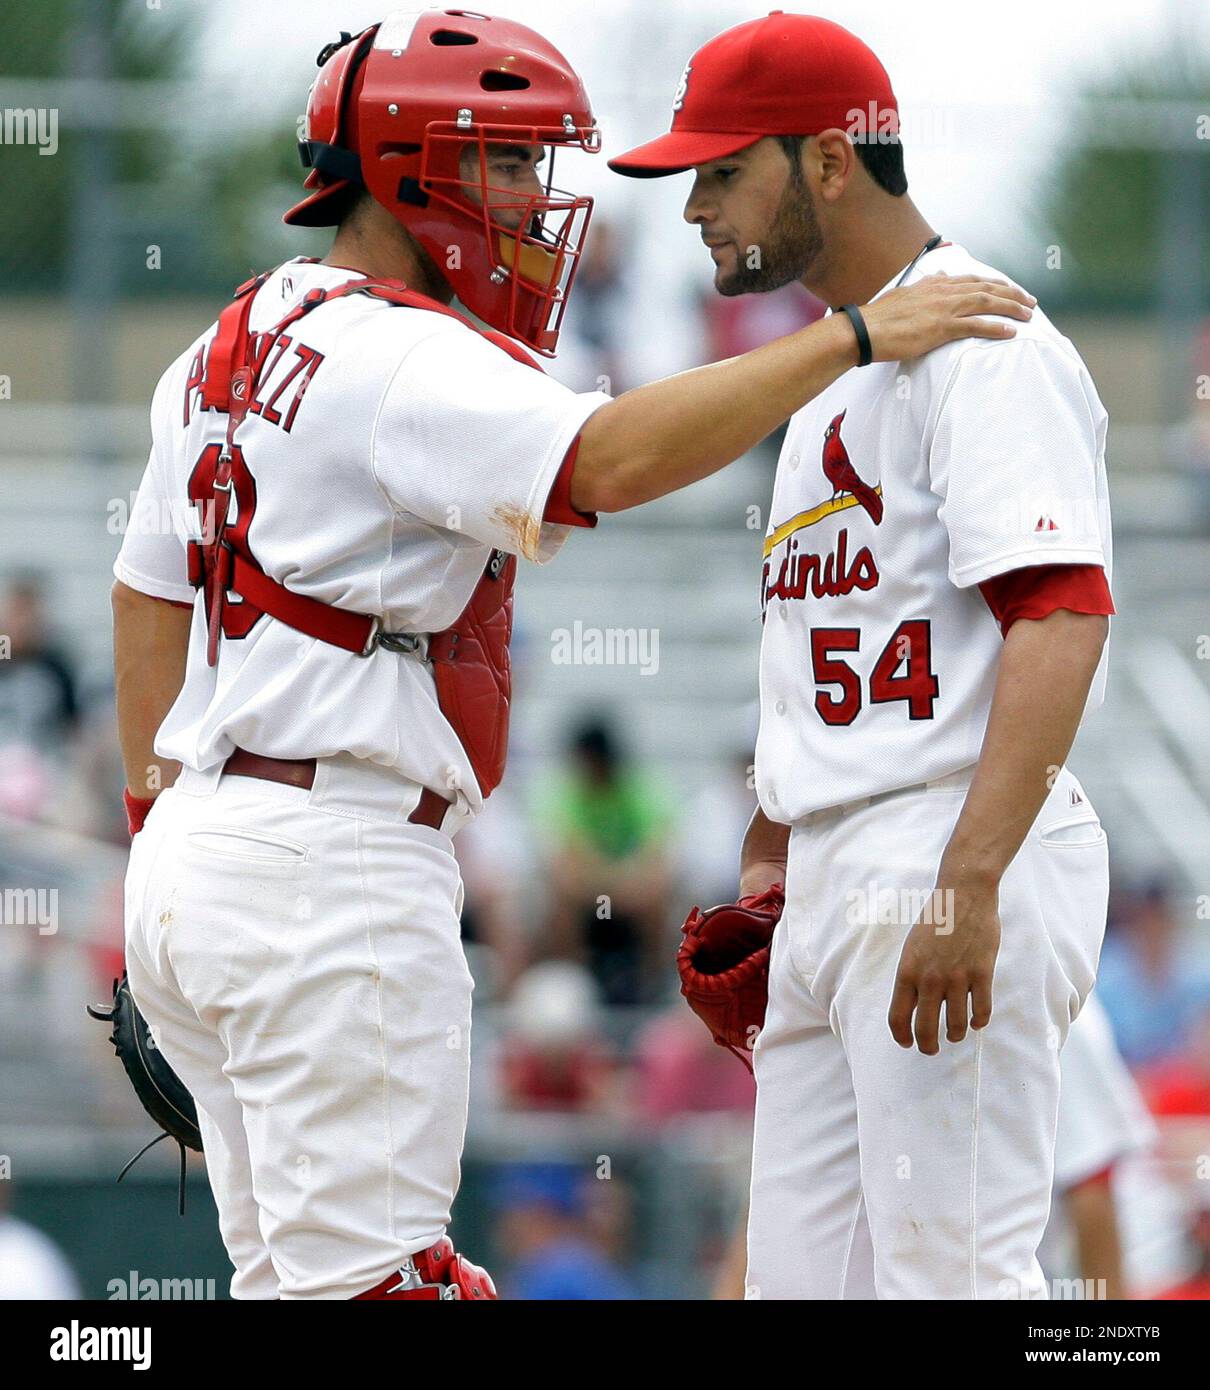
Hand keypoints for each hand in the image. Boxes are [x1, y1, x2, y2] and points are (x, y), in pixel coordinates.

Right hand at [860, 274, 1034, 363]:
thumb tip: (936, 274)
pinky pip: (975, 326)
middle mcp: (943, 291)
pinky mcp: (941, 327)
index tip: (1011, 289)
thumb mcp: (904, 293)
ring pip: (987, 303)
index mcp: (935, 284)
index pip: (974, 280)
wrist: (864, 330)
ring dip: (1011, 308)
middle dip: (1012, 294)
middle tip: (1030, 302)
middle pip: (987, 288)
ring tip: (1028, 315)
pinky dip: (995, 327)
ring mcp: (944, 309)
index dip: (996, 284)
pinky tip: (1010, 332)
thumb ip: (924, 285)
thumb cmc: (879, 317)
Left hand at [887, 874, 1000, 1054]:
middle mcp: (930, 979)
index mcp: (907, 971)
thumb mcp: (912, 948)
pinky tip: (976, 1021)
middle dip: (928, 1046)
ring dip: (956, 1035)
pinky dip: (979, 1021)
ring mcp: (957, 978)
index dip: (902, 1037)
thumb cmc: (936, 919)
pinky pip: (981, 1011)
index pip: (898, 1017)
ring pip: (957, 1025)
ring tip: (956, 1034)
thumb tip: (913, 1005)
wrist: (963, 895)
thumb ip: (912, 976)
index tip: (907, 1043)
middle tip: (932, 1049)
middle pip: (926, 1030)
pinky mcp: (982, 974)